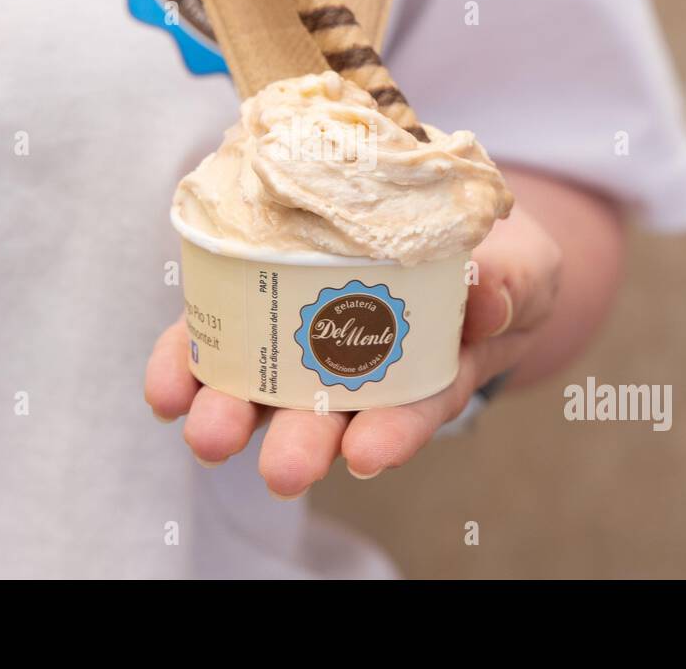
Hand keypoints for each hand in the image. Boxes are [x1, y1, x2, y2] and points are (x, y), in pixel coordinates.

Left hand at [143, 207, 560, 497]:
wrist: (434, 215)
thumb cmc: (492, 256)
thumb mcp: (520, 263)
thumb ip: (510, 281)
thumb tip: (488, 301)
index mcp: (429, 369)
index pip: (411, 410)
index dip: (392, 433)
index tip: (369, 451)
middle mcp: (359, 372)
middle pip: (328, 416)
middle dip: (302, 443)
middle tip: (284, 469)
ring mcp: (302, 343)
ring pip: (264, 388)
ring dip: (233, 413)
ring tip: (207, 433)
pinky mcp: (257, 303)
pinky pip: (219, 337)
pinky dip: (189, 362)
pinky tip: (165, 389)